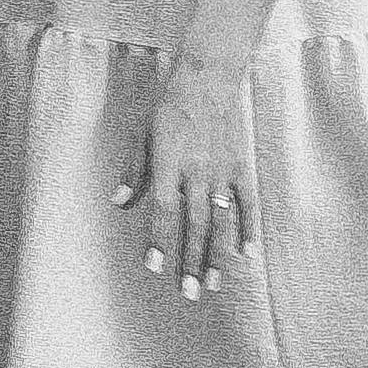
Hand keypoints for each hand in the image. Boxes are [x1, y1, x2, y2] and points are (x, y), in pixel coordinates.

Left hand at [114, 53, 255, 302]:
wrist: (208, 74)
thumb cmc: (169, 103)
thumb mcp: (143, 132)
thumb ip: (133, 170)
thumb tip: (119, 203)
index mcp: (169, 162)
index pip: (163, 209)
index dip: (159, 239)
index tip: (155, 267)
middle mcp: (197, 170)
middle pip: (194, 223)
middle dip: (190, 261)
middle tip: (188, 293)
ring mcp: (222, 169)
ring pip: (220, 219)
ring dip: (216, 254)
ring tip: (214, 284)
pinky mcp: (241, 164)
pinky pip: (247, 202)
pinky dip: (249, 227)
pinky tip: (248, 254)